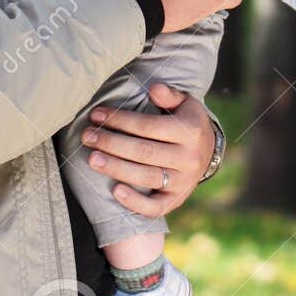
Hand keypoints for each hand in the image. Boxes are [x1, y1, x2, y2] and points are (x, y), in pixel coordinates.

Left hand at [81, 83, 213, 216]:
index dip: (120, 120)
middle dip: (112, 143)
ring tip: (92, 159)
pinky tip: (115, 191)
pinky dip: (135, 202)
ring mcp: (183, 182)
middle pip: (144, 151)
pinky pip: (156, 207)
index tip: (96, 115)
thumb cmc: (187, 122)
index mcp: (189, 131)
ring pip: (146, 176)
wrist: (208, 152)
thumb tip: (154, 88)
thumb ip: (169, 95)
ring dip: (116, 168)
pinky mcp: (177, 200)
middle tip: (87, 136)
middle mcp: (188, 158)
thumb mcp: (185, 103)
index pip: (148, 126)